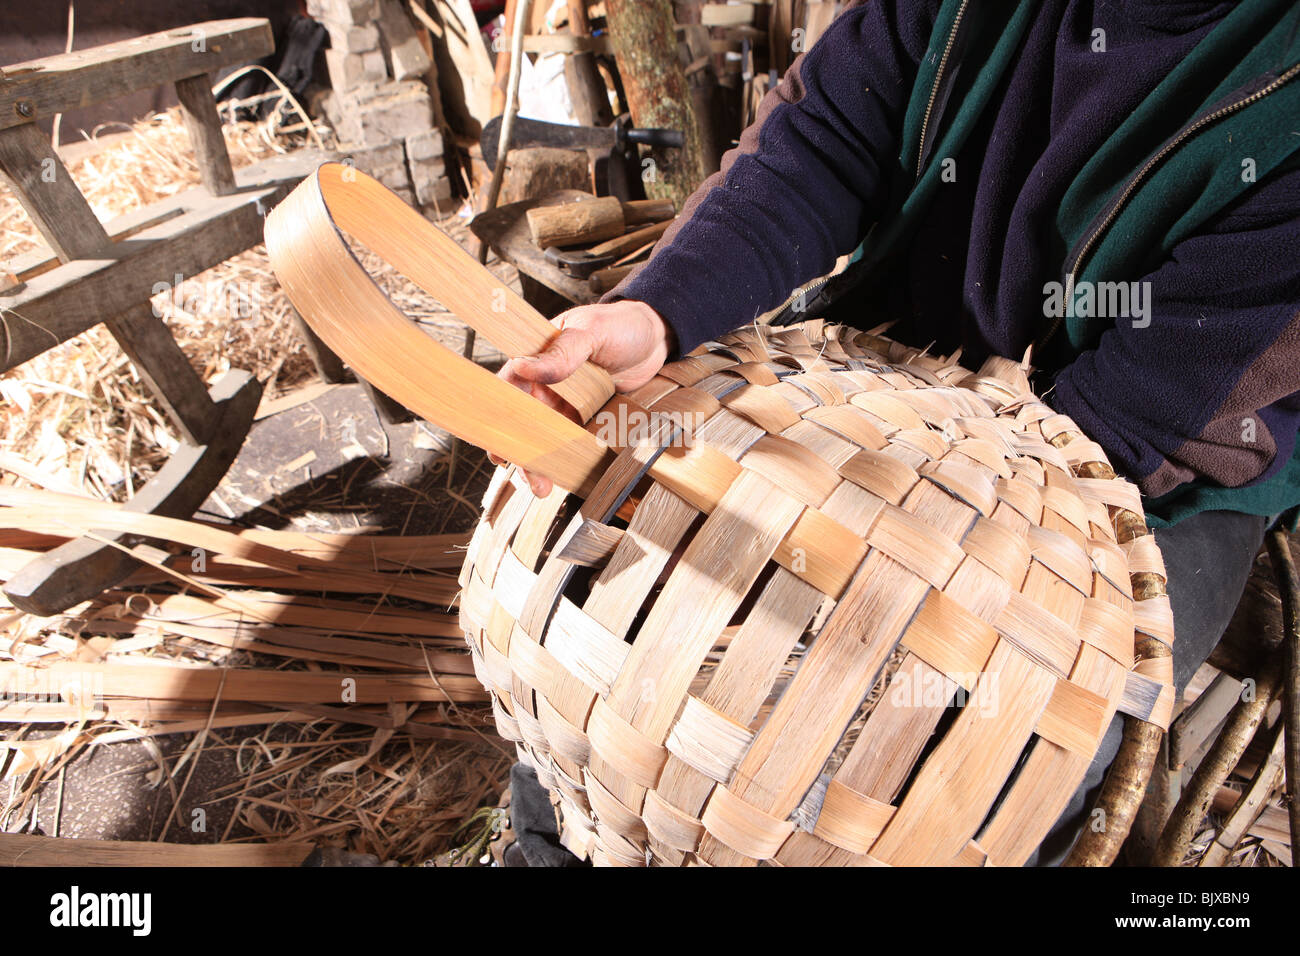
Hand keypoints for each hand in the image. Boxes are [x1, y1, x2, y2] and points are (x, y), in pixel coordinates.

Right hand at [493, 299, 674, 496]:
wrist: (659, 337)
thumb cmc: (622, 325)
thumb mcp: (592, 333)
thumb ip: (563, 352)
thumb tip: (523, 367)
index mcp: (539, 356)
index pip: (510, 386)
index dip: (499, 414)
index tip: (497, 443)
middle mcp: (548, 383)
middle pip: (524, 420)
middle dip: (522, 451)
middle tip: (529, 477)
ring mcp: (567, 402)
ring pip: (545, 436)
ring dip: (541, 462)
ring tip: (542, 487)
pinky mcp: (587, 417)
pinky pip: (573, 441)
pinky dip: (567, 459)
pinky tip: (566, 477)